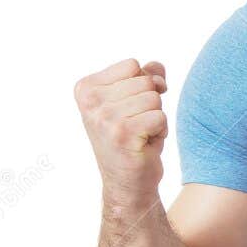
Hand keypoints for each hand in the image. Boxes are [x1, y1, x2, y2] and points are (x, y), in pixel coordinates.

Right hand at [74, 57, 168, 209]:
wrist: (127, 181)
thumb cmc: (132, 138)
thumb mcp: (134, 100)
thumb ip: (145, 75)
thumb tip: (157, 68)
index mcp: (86, 88)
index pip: (132, 65)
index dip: (142, 84)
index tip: (130, 108)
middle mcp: (90, 101)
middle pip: (145, 81)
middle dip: (151, 103)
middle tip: (136, 125)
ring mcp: (105, 117)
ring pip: (154, 98)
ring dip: (156, 117)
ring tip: (140, 134)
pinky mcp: (122, 133)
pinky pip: (160, 117)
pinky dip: (160, 131)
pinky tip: (144, 144)